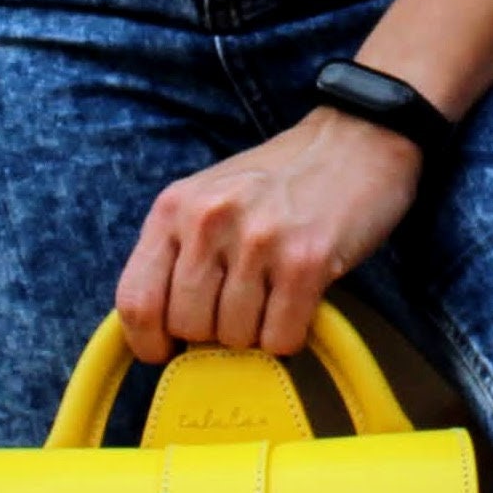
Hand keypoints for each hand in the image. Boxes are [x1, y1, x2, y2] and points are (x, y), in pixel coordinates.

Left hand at [115, 106, 422, 361]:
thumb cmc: (280, 182)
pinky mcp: (305, 261)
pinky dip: (290, 336)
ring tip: (274, 298)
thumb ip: (179, 252)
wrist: (357, 140)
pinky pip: (280, 338)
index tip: (167, 351)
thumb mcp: (209, 200)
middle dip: (214, 336)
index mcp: (174, 208)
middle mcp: (209, 221)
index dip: (149, 342)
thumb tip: (156, 330)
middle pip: (188, 327)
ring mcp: (257, 240)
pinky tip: (300, 305)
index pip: (135, 301)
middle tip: (241, 311)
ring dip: (256, 334)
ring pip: (235, 337)